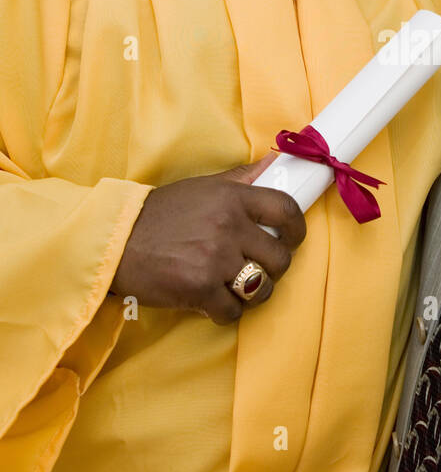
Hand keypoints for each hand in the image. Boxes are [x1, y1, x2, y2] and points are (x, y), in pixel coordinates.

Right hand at [110, 155, 305, 323]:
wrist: (113, 240)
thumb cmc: (158, 214)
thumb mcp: (202, 187)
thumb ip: (242, 178)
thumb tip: (277, 160)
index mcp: (232, 197)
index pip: (286, 210)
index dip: (297, 230)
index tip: (291, 239)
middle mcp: (228, 225)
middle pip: (280, 257)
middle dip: (273, 268)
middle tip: (256, 268)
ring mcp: (215, 257)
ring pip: (261, 287)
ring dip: (252, 293)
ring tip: (235, 288)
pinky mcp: (199, 287)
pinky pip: (233, 310)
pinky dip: (225, 311)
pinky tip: (211, 301)